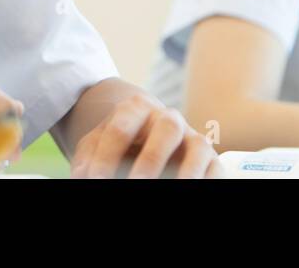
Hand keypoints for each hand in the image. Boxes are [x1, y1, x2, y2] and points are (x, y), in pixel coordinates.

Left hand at [70, 92, 223, 178]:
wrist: (144, 137)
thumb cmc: (118, 144)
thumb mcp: (97, 144)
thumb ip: (88, 157)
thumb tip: (83, 175)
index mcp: (137, 108)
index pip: (120, 128)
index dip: (106, 157)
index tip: (95, 180)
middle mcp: (168, 119)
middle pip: (166, 128)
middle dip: (151, 158)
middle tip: (136, 183)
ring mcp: (191, 137)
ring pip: (198, 146)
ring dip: (187, 172)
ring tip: (174, 191)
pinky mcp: (210, 158)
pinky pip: (215, 167)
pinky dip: (207, 180)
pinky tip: (192, 189)